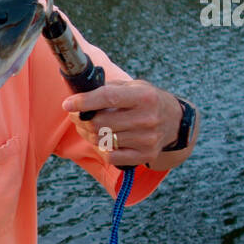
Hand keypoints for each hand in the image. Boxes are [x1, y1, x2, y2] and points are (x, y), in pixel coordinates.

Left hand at [60, 80, 180, 167]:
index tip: (68, 104)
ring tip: (88, 126)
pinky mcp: (145, 155)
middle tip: (76, 116)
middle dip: (81, 120)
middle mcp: (147, 118)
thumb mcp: (133, 87)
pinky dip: (102, 148)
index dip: (84, 102)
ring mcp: (147, 139)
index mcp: (144, 96)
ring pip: (102, 140)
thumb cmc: (147, 101)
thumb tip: (78, 94)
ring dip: (88, 134)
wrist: (175, 122)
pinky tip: (104, 140)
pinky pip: (111, 156)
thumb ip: (108, 89)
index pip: (108, 98)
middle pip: (100, 123)